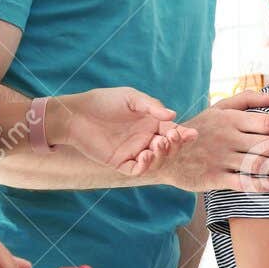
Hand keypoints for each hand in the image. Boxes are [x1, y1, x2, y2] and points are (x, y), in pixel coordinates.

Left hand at [52, 88, 196, 177]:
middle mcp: (144, 139)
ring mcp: (133, 152)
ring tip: (159, 144)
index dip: (183, 134)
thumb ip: (151, 106)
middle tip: (171, 137)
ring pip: (155, 161)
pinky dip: (145, 165)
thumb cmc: (104, 102)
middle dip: (174, 145)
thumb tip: (173, 116)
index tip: (191, 134)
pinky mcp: (120, 162)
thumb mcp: (131, 98)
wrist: (77, 113)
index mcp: (150, 124)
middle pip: (168, 149)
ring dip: (162, 155)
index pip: (172, 132)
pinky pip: (136, 169)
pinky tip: (146, 154)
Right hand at [155, 91, 268, 192]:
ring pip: (258, 163)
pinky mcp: (214, 177)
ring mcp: (221, 158)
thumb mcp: (219, 108)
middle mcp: (227, 138)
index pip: (267, 123)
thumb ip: (247, 99)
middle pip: (266, 144)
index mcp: (230, 119)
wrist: (165, 151)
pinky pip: (242, 182)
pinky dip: (261, 184)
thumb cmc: (199, 129)